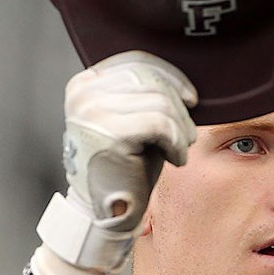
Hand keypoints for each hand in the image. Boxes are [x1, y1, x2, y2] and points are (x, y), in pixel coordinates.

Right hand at [39, 50, 197, 273]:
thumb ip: (142, 91)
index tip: (190, 98)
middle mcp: (83, 94)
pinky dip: (177, 142)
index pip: (136, 60)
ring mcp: (92, 112)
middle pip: (151, 79)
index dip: (171, 76)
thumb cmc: (124, 166)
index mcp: (84, 84)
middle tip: (185, 135)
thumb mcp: (130, 118)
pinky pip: (161, 123)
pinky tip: (176, 158)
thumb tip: (179, 75)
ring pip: (160, 102)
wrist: (106, 214)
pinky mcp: (109, 134)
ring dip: (180, 128)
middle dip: (178, 107)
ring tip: (179, 148)